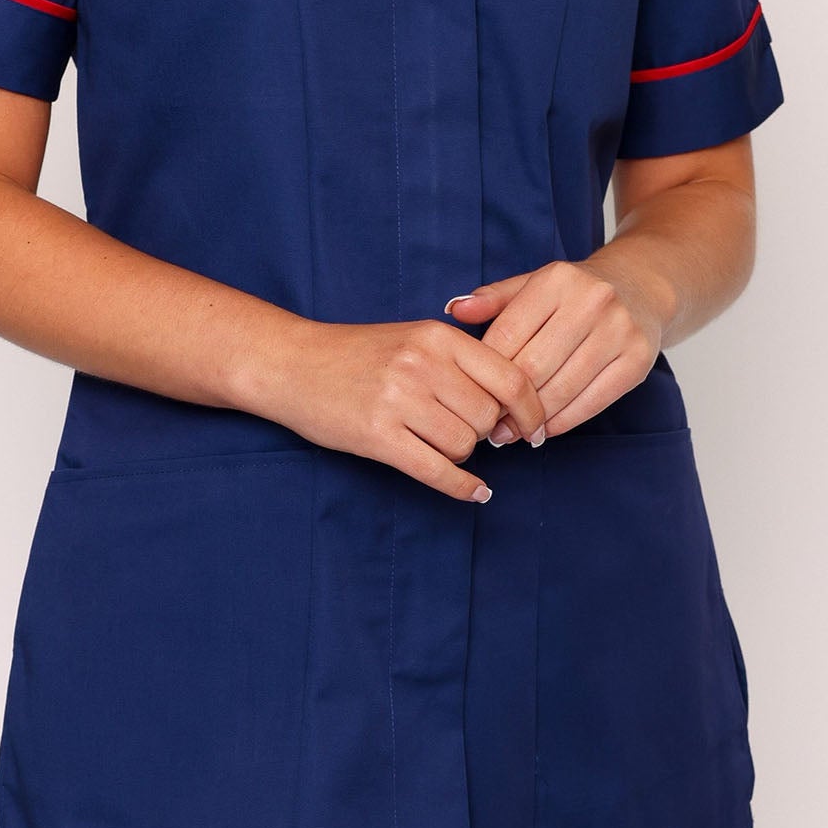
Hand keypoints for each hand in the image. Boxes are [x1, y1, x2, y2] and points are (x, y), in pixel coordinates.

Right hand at [273, 316, 548, 502]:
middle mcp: (421, 364)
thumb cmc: (356, 354)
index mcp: (436, 336)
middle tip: (469, 434)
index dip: (531, 409)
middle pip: (487, 416)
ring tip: (437, 443)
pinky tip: (474, 492)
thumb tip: (510, 407)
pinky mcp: (377, 436)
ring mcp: (398, 400)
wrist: (292, 363)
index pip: (510, 377)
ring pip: (464, 444)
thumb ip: (460, 362)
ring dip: (461, 453)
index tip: (535, 429)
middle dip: (485, 432)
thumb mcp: (412, 338)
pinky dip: (461, 487)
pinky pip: (436, 471)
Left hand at [444, 257, 668, 442]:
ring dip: (533, 419)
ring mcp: (619, 330)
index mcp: (557, 279)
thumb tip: (453, 309)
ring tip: (513, 433)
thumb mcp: (533, 284)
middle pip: (534, 366)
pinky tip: (546, 428)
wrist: (640, 287)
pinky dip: (564, 420)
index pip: (508, 334)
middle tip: (489, 424)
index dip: (485, 371)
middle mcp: (591, 301)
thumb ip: (494, 299)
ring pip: (562, 388)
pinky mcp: (638, 360)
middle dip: (507, 401)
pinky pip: (592, 401)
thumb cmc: (574, 292)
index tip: (470, 394)